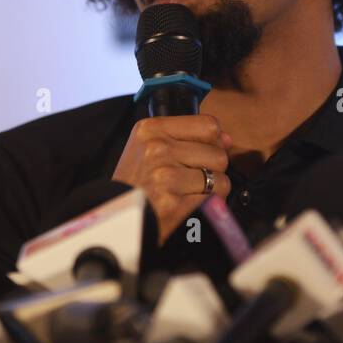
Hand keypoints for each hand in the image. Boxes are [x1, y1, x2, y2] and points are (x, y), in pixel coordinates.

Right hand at [110, 114, 232, 242]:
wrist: (116, 216)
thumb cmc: (136, 182)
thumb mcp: (148, 146)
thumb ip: (186, 137)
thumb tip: (227, 140)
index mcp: (151, 129)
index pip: (209, 125)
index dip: (213, 142)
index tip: (201, 153)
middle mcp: (157, 150)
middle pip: (218, 154)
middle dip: (212, 169)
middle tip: (190, 179)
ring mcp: (166, 178)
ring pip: (220, 180)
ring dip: (211, 190)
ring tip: (189, 193)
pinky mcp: (174, 205)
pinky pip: (213, 201)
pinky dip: (207, 208)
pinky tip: (188, 207)